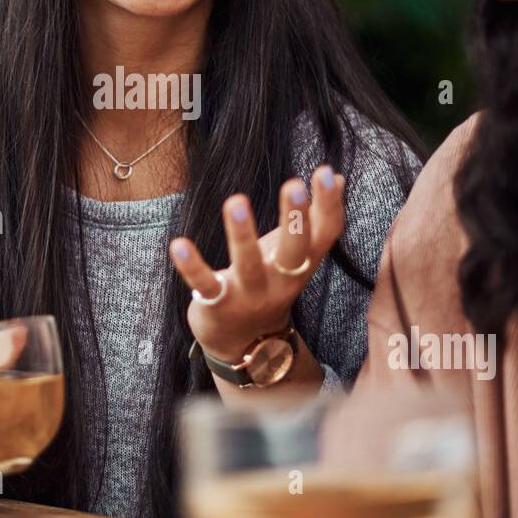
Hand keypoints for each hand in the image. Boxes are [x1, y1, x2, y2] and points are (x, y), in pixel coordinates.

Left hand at [169, 164, 345, 361]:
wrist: (248, 345)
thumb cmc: (271, 283)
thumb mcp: (297, 254)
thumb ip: (317, 218)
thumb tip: (339, 177)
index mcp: (303, 264)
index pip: (324, 234)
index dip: (329, 205)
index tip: (327, 172)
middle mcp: (282, 281)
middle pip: (295, 250)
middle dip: (295, 219)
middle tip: (293, 184)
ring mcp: (250, 295)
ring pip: (248, 265)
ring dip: (242, 235)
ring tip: (236, 201)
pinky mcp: (218, 304)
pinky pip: (206, 284)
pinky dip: (192, 266)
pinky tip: (179, 244)